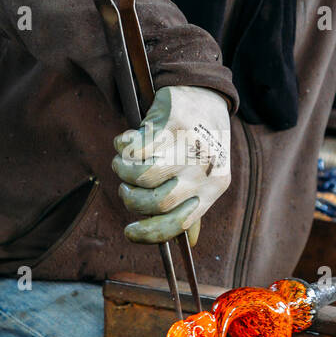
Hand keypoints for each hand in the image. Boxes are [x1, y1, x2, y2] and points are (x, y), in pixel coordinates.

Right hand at [111, 85, 230, 243]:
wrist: (206, 94)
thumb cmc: (201, 141)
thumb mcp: (205, 174)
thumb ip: (195, 205)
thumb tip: (191, 242)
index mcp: (214, 187)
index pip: (181, 223)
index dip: (150, 233)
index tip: (128, 232)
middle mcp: (203, 169)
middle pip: (157, 202)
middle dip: (132, 199)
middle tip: (126, 189)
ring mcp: (188, 146)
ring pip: (143, 176)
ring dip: (123, 172)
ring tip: (122, 165)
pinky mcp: (170, 123)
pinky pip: (135, 147)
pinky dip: (122, 147)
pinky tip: (124, 143)